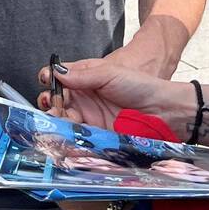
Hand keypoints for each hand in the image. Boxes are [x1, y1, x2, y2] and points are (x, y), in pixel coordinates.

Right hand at [35, 55, 191, 132]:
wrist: (162, 111)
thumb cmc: (139, 85)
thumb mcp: (109, 73)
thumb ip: (82, 74)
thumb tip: (56, 72)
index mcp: (85, 79)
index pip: (59, 78)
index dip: (50, 79)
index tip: (46, 81)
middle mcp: (84, 98)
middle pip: (57, 101)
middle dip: (49, 102)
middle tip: (51, 104)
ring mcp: (89, 118)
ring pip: (64, 119)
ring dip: (57, 119)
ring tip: (58, 119)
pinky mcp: (96, 136)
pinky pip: (77, 137)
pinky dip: (68, 137)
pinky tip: (66, 134)